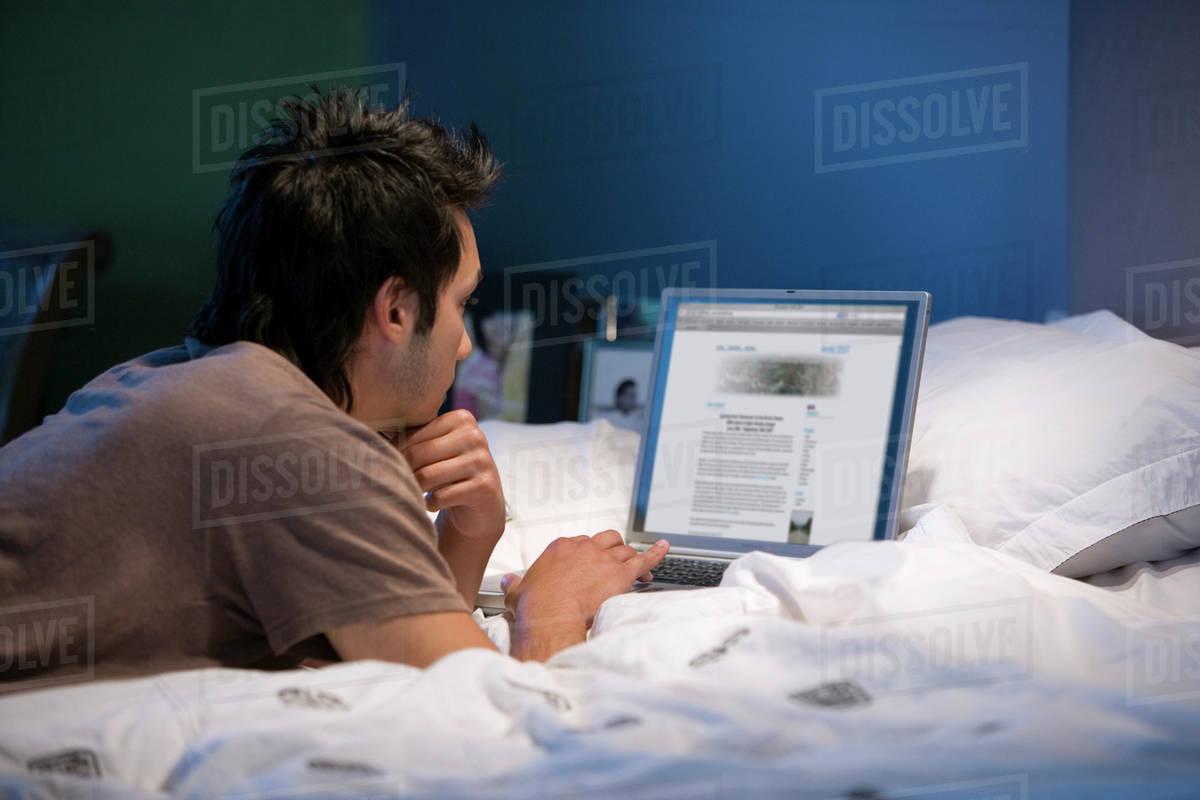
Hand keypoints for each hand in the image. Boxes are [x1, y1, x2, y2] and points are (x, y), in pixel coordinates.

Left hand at [395, 409, 504, 544]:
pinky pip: (440, 497)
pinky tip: (432, 503)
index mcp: (460, 419)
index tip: (391, 465)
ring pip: (427, 477)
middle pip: (417, 455)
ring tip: (414, 492)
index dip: (395, 453)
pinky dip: (429, 504)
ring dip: (414, 489)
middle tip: (399, 483)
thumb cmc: (450, 471)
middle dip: (404, 472)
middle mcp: (474, 436)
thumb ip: (411, 437)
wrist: (482, 504)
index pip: (412, 435)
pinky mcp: (483, 488)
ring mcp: (482, 462)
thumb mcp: (435, 449)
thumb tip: (370, 433)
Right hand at [502, 531, 668, 658]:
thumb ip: (515, 584)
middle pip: (606, 540)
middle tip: (614, 564)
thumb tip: (509, 582)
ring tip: (638, 570)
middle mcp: (584, 548)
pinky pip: (644, 559)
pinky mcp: (621, 573)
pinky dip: (656, 554)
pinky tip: (664, 548)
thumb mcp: (517, 593)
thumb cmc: (536, 607)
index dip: (588, 555)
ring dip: (631, 560)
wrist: (551, 618)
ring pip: (625, 551)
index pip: (581, 543)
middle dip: (612, 550)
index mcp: (561, 548)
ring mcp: (604, 559)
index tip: (589, 565)